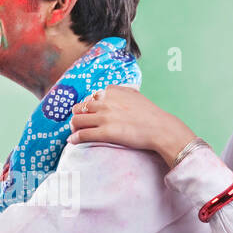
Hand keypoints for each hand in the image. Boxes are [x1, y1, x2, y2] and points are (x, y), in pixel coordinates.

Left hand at [68, 86, 197, 166]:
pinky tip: (72, 141)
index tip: (88, 114)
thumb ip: (119, 91)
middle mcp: (106, 102)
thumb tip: (108, 91)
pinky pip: (83, 135)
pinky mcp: (105, 132)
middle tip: (78, 124)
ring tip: (75, 133)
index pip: (90, 97)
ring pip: (77, 120)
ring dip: (73, 127)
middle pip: (79, 108)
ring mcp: (105, 117)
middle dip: (77, 116)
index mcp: (111, 91)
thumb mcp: (134, 94)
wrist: (160, 128)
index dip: (87, 107)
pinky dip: (74, 138)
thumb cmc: (150, 113)